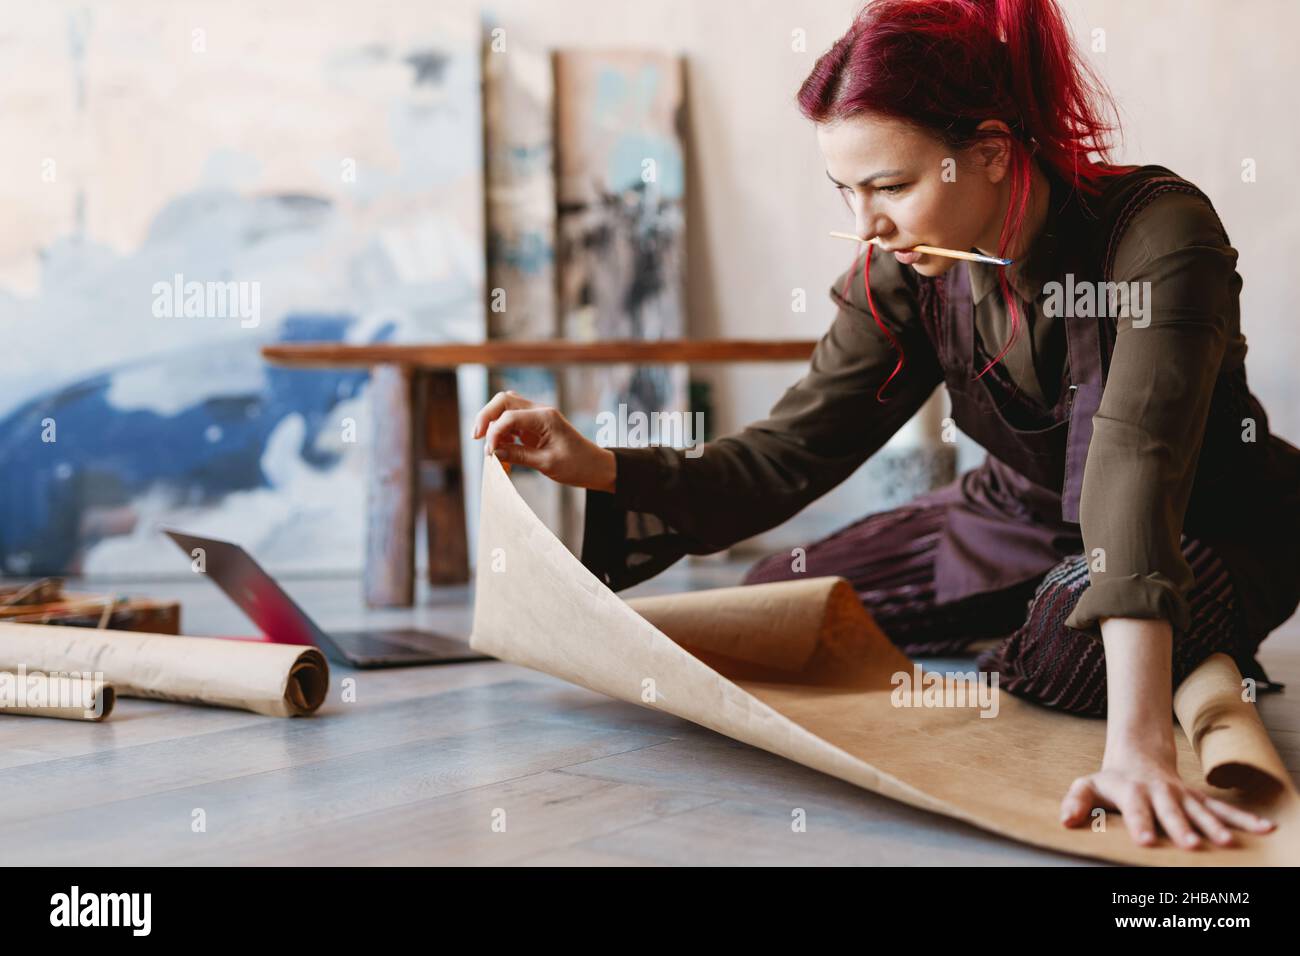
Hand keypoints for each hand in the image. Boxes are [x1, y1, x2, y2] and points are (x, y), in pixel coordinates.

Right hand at [472, 390, 616, 492]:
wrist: (596, 467)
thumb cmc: (577, 465)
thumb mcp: (547, 464)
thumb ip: (519, 456)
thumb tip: (494, 453)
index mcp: (545, 417)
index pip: (509, 416)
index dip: (494, 433)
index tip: (489, 454)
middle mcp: (540, 412)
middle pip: (503, 401)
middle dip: (486, 417)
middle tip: (476, 437)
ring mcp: (536, 418)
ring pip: (505, 408)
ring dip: (493, 424)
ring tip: (490, 448)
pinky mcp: (534, 427)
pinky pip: (511, 422)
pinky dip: (502, 434)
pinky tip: (501, 451)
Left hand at [1060, 747, 1275, 849]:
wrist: (1138, 756)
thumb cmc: (1111, 781)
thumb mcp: (1087, 785)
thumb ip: (1075, 801)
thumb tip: (1065, 820)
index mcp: (1132, 790)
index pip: (1135, 808)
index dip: (1140, 823)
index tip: (1146, 840)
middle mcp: (1160, 792)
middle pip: (1171, 810)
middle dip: (1181, 827)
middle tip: (1190, 845)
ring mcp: (1182, 795)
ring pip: (1201, 810)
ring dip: (1215, 826)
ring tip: (1227, 843)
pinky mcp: (1198, 799)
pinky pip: (1223, 808)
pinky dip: (1244, 819)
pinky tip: (1265, 829)